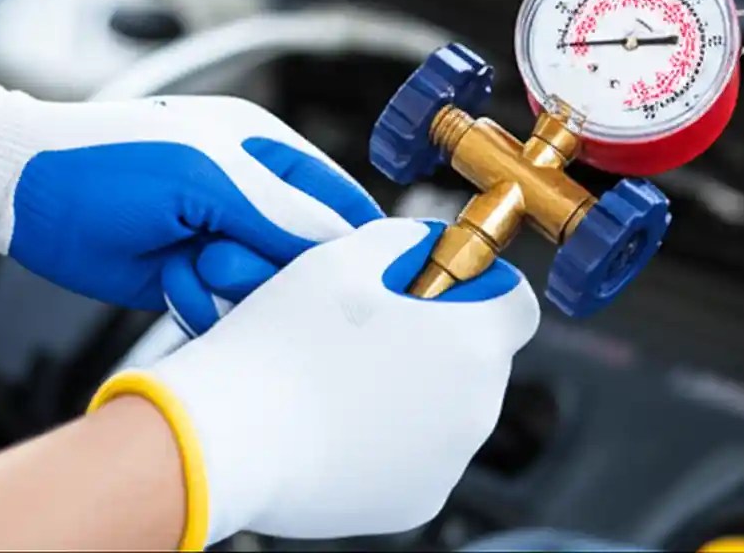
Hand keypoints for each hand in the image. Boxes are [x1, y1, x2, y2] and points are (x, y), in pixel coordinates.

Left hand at [0, 69, 380, 318]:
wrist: (21, 193)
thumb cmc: (110, 162)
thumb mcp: (208, 178)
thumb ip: (282, 214)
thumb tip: (345, 244)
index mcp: (265, 152)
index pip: (338, 199)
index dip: (353, 236)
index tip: (363, 273)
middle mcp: (249, 197)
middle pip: (304, 256)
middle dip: (268, 265)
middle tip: (220, 256)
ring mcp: (219, 239)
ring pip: (265, 289)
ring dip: (230, 285)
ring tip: (189, 264)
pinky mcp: (190, 276)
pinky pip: (223, 308)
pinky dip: (198, 300)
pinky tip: (168, 278)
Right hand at [90, 218, 539, 546]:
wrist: (228, 435)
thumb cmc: (283, 338)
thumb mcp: (350, 253)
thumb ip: (414, 240)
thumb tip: (436, 247)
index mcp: (476, 337)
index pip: (515, 304)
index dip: (478, 291)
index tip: (437, 291)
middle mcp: (480, 403)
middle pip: (480, 359)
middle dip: (439, 343)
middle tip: (372, 337)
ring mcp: (451, 459)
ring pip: (447, 410)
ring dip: (412, 393)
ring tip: (341, 383)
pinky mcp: (418, 502)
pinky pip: (418, 459)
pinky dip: (389, 444)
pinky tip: (336, 427)